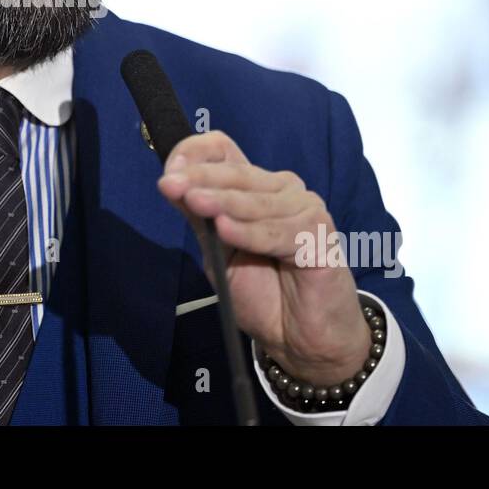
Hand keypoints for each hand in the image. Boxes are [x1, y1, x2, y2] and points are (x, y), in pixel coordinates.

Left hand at [157, 130, 371, 385]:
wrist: (299, 337)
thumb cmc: (263, 292)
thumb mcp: (219, 251)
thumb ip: (200, 218)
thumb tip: (169, 182)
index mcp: (254, 187)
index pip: (224, 150)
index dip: (195, 156)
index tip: (170, 175)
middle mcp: (281, 189)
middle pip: (237, 172)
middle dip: (200, 179)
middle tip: (170, 186)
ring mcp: (304, 208)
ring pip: (255, 200)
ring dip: (222, 202)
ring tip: (194, 202)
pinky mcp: (319, 235)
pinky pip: (277, 233)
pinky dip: (249, 232)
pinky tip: (225, 230)